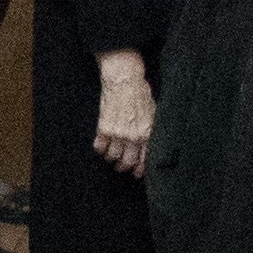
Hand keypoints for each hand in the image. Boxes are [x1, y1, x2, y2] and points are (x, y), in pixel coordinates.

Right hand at [90, 52, 155, 174]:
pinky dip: (100, 149)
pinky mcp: (104, 128)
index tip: (136, 172)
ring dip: (111, 158)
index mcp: (147, 133)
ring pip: (112, 157)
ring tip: (111, 155)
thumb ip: (151, 130)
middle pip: (127, 162)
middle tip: (121, 166)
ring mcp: (117, 133)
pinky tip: (102, 145)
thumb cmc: (140, 93)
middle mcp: (133, 136)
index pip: (144, 159)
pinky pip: (99, 147)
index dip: (140, 169)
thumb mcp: (153, 112)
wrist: (125, 80)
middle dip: (124, 166)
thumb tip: (149, 143)